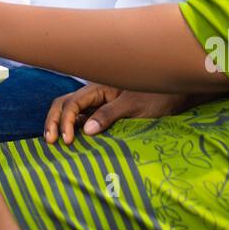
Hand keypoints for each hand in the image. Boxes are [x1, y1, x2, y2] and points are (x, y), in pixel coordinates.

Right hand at [44, 84, 193, 144]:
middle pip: (65, 103)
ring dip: (61, 124)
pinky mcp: (107, 114)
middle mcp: (96, 94)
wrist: (177, 94)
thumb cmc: (158, 96)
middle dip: (55, 120)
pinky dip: (75, 129)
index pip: (72, 102)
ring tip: (55, 142)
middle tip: (51, 142)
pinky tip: (73, 141)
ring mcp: (101, 104)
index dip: (66, 121)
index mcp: (100, 87)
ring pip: (72, 111)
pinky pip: (85, 120)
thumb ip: (109, 115)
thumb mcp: (134, 106)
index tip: (68, 141)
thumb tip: (86, 131)